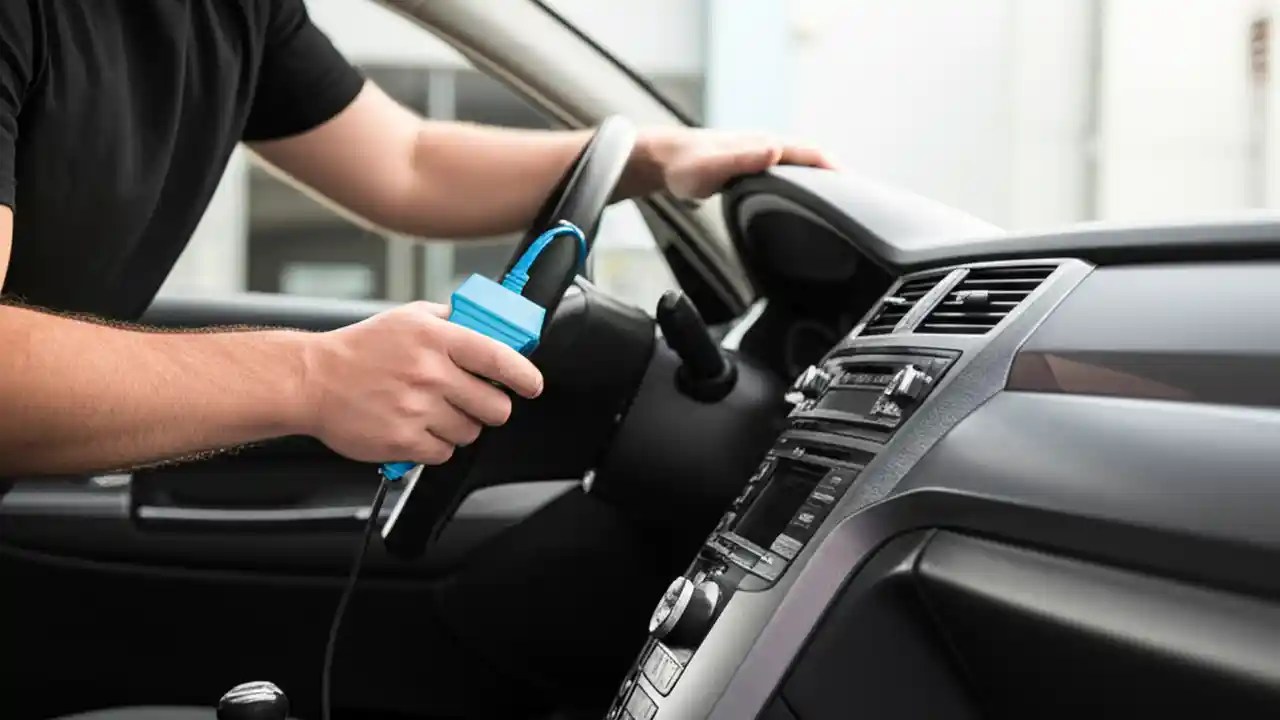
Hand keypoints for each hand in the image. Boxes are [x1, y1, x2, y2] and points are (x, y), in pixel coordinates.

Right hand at [301, 302, 542, 464]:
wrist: (312, 380)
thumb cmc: (360, 348)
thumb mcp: (408, 317)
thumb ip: (450, 320)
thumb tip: (489, 327)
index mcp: (436, 338)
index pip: (499, 358)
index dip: (524, 375)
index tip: (533, 385)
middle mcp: (430, 373)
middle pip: (495, 406)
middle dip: (490, 407)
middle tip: (475, 402)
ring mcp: (417, 409)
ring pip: (470, 432)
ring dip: (460, 426)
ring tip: (434, 412)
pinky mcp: (403, 441)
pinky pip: (443, 453)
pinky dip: (435, 446)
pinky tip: (417, 428)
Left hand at [626, 128, 836, 198]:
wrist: (661, 160)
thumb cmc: (684, 167)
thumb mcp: (713, 167)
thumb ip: (743, 159)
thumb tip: (775, 149)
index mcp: (764, 145)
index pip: (811, 154)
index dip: (834, 170)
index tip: (857, 189)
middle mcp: (765, 148)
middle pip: (810, 160)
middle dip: (834, 177)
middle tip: (856, 203)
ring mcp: (758, 157)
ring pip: (798, 168)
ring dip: (818, 182)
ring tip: (837, 206)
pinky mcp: (750, 169)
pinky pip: (784, 176)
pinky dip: (799, 187)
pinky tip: (800, 204)